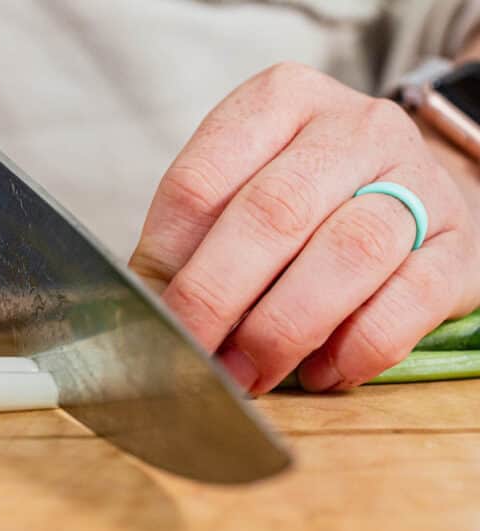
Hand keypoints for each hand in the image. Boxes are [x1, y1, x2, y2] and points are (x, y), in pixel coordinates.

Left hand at [130, 62, 479, 394]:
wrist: (412, 195)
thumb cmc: (304, 204)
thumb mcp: (236, 199)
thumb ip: (184, 248)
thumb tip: (138, 313)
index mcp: (277, 101)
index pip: (201, 182)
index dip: (169, 264)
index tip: (154, 323)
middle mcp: (352, 126)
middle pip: (272, 213)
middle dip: (220, 300)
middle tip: (196, 360)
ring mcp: (415, 178)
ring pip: (348, 252)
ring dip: (285, 329)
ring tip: (250, 374)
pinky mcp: (460, 243)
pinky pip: (409, 300)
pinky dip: (357, 348)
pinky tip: (322, 372)